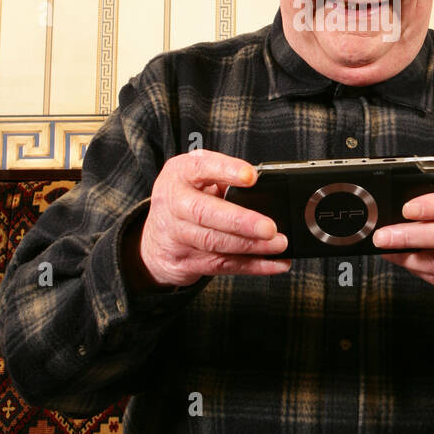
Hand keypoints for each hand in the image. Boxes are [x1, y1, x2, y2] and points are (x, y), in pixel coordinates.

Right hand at [135, 150, 290, 287]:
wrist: (154, 239)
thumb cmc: (186, 198)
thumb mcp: (196, 176)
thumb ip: (222, 175)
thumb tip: (263, 186)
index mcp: (179, 174)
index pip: (201, 167)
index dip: (227, 171)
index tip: (252, 177)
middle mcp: (174, 203)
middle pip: (205, 213)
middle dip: (240, 221)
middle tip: (269, 227)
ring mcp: (177, 235)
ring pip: (215, 243)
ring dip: (250, 246)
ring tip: (278, 243)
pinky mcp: (187, 261)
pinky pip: (222, 265)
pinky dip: (253, 266)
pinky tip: (275, 263)